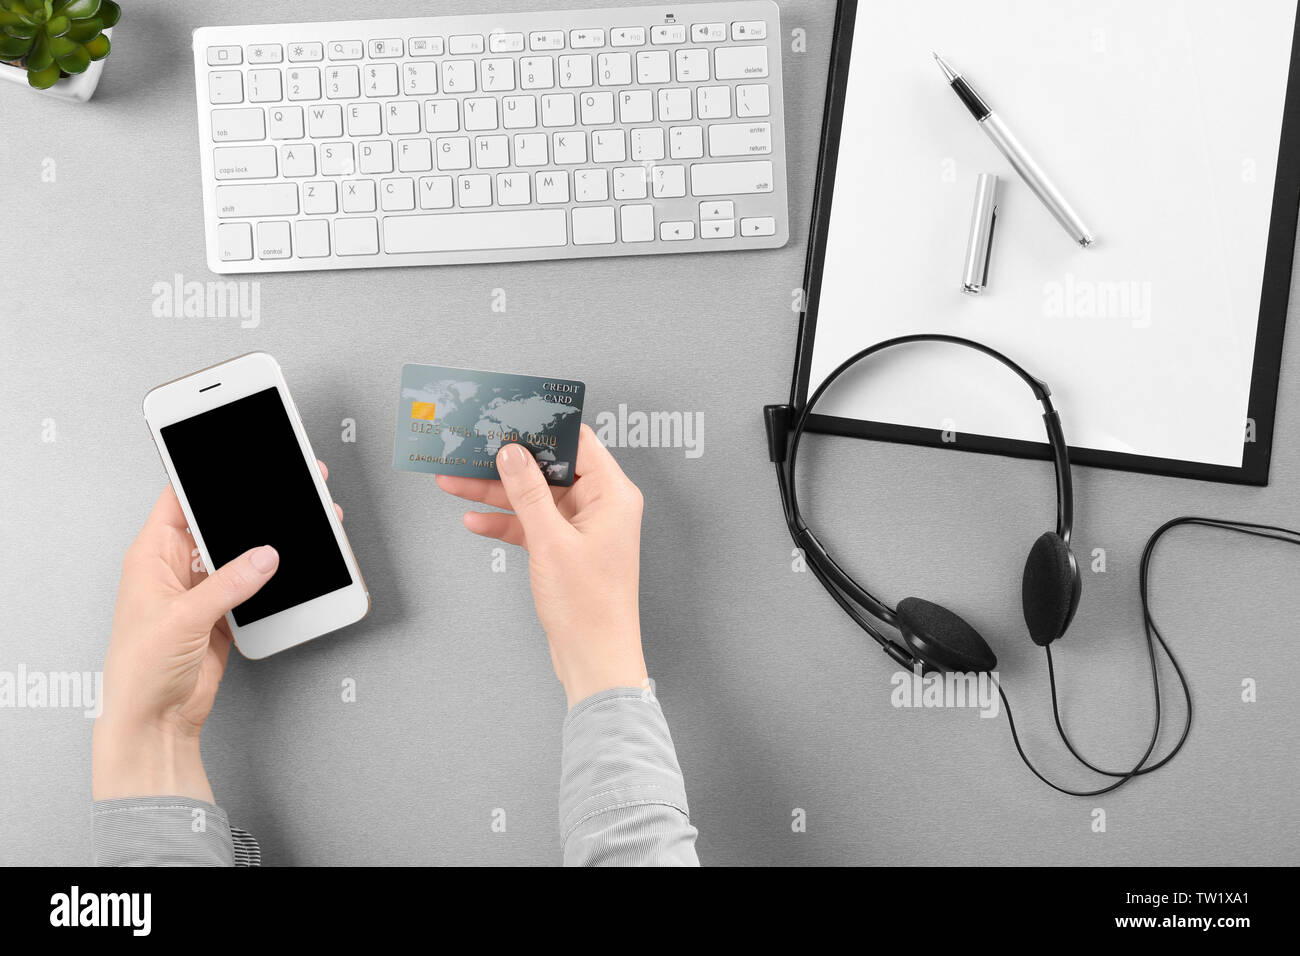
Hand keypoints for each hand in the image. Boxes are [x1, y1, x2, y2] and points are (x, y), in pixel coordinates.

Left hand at [92, 462, 340, 801]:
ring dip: (263, 546)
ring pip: (238, 555)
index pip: (178, 501)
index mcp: (150, 557)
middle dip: (248, 510)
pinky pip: (251, 586)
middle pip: (216, 525)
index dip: (204, 478)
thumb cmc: (139, 672)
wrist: (154, 722)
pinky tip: (289, 567)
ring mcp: (200, 591)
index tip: (234, 462)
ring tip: (295, 527)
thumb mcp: (182, 619)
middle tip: (282, 490)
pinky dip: (270, 579)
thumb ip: (228, 584)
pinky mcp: (222, 614)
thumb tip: (265, 557)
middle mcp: (174, 569)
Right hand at [436, 425, 647, 706]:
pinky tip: (475, 520)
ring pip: (534, 498)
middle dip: (507, 462)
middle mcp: (602, 506)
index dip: (542, 427)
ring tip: (454, 481)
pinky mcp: (566, 549)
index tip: (509, 415)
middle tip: (471, 447)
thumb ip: (528, 493)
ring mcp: (583, 528)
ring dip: (495, 492)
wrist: (594, 659)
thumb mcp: (550, 541)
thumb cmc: (589, 607)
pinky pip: (531, 524)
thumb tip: (512, 453)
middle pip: (548, 469)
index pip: (578, 442)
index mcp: (613, 494)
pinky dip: (504, 522)